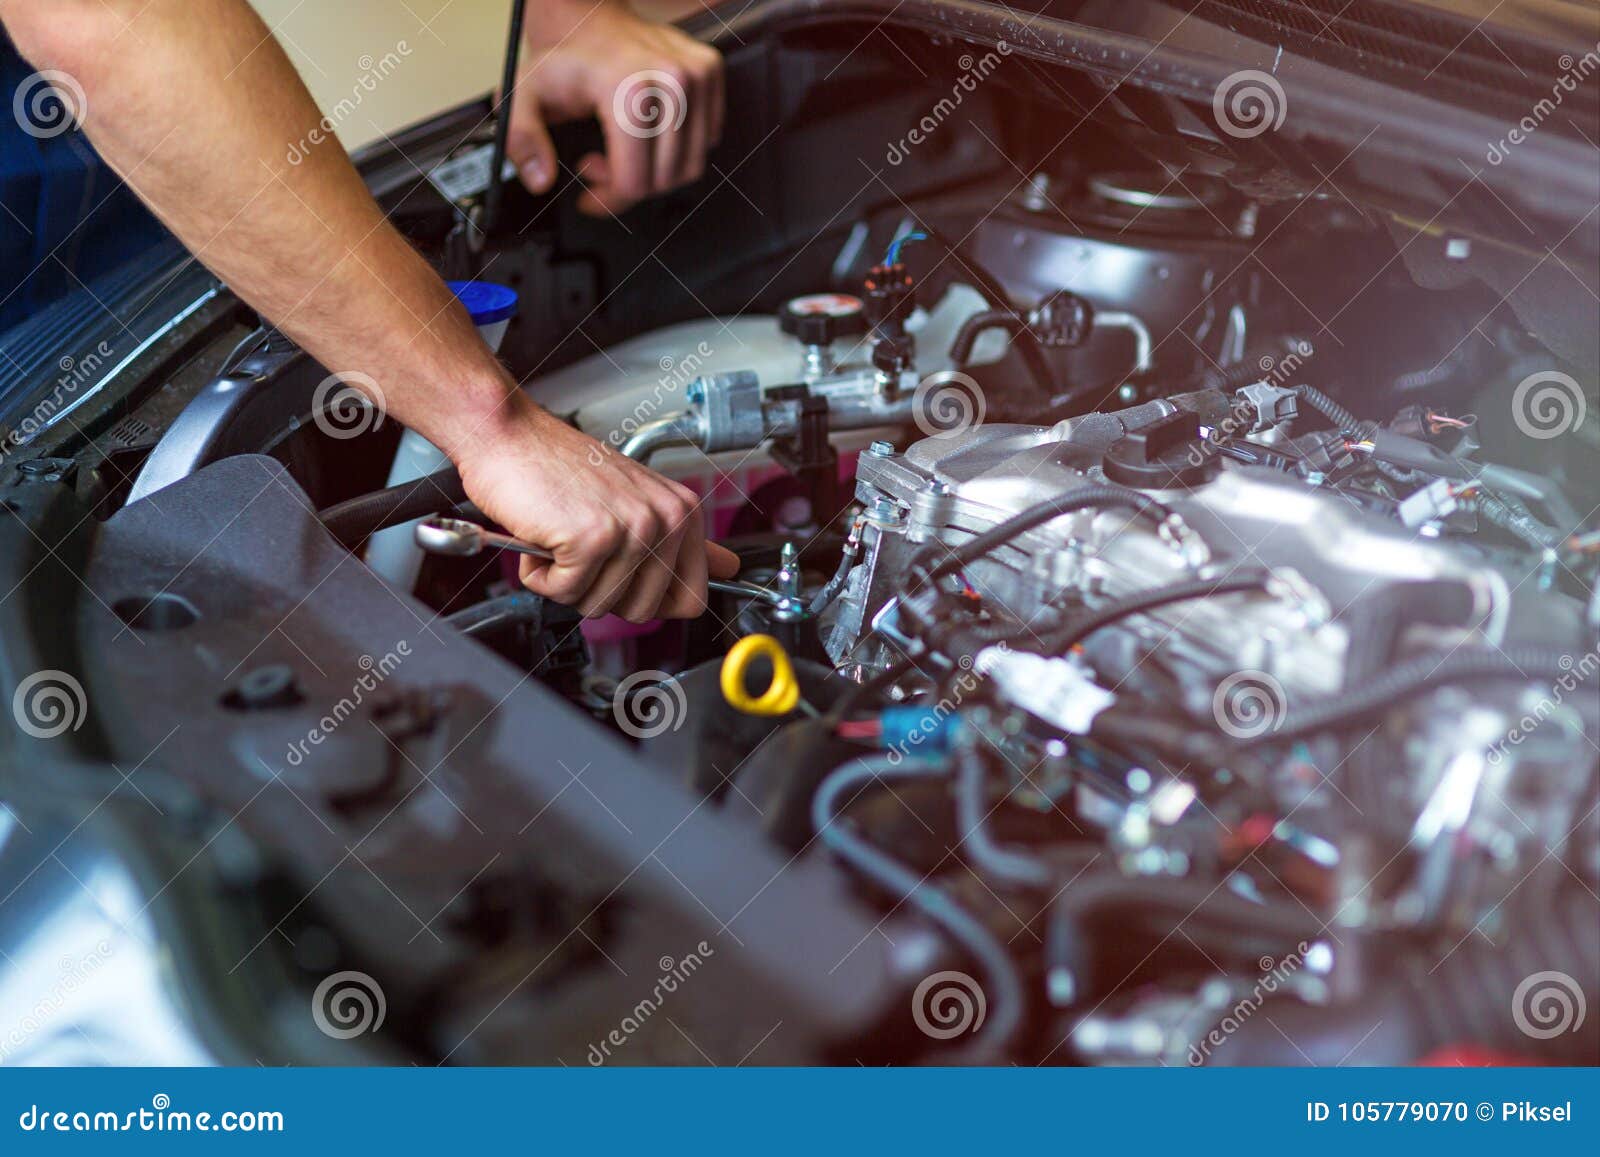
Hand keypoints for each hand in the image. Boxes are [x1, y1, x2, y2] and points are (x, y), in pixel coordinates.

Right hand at [457, 392, 739, 620]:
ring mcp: (632, 528)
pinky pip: (565, 593)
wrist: (508, 435)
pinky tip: (543, 536)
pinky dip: (541, 575)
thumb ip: (681, 540)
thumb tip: (727, 568)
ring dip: (566, 581)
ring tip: (561, 536)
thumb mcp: (635, 501)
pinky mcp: (592, 538)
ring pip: (601, 605)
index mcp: (682, 512)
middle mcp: (665, 518)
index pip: (692, 598)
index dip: (650, 600)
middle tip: (582, 549)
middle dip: (601, 591)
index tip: (624, 577)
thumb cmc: (559, 469)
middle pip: (643, 610)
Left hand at [506, 0, 723, 215]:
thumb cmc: (565, 60)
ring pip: (688, 166)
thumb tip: (539, 178)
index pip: (636, 181)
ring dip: (654, 171)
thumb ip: (521, 138)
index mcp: (630, 90)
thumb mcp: (524, 96)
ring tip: (621, 150)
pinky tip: (646, 136)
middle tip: (600, 166)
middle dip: (628, 185)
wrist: (591, 20)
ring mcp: (697, 77)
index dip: (609, 200)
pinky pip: (705, 141)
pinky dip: (676, 150)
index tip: (589, 196)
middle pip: (663, 179)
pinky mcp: (711, 75)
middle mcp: (672, 81)